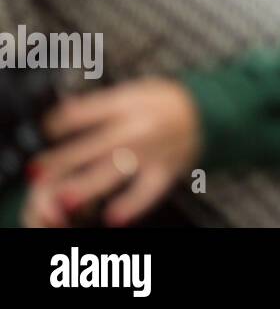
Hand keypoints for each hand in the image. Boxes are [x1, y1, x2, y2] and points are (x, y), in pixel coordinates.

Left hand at [23, 78, 200, 227]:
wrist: (210, 111)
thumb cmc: (168, 101)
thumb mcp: (135, 89)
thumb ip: (101, 104)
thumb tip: (64, 115)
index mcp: (129, 103)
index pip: (88, 112)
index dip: (62, 121)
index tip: (50, 128)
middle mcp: (139, 127)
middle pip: (94, 146)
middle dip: (64, 161)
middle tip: (39, 172)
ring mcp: (152, 151)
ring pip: (116, 171)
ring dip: (89, 186)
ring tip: (65, 199)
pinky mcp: (166, 170)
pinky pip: (148, 190)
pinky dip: (132, 205)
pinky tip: (113, 218)